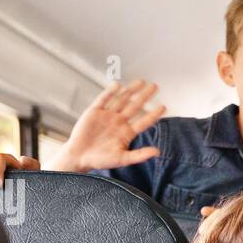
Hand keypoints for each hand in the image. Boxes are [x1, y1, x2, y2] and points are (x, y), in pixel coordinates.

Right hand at [50, 79, 165, 171]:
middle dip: (145, 96)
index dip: (153, 114)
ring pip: (121, 100)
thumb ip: (139, 155)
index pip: (143, 121)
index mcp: (127, 133)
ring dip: (131, 91)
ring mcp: (107, 115)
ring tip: (141, 82)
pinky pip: (103, 99)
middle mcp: (118, 122)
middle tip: (155, 86)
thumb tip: (157, 152)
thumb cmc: (100, 160)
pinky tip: (118, 86)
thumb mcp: (122, 159)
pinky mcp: (94, 112)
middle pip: (135, 106)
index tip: (164, 107)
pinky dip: (110, 92)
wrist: (79, 157)